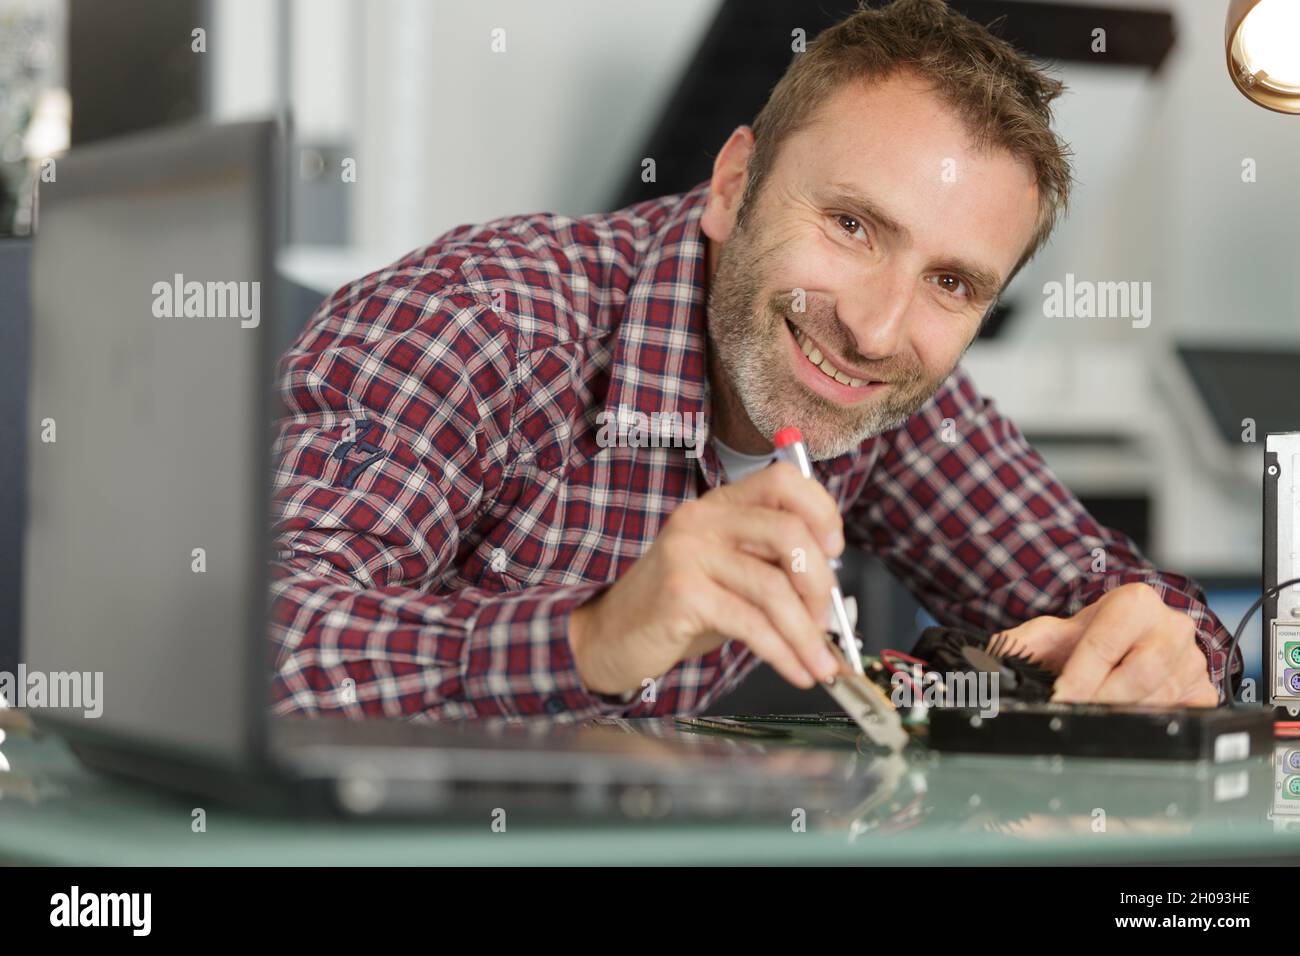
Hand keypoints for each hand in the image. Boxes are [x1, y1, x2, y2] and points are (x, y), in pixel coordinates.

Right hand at [567, 461, 844, 695]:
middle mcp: (703, 519)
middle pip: (789, 532)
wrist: (611, 636)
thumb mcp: (728, 574)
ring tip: (820, 662)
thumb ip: (771, 565)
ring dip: (807, 633)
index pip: (784, 480)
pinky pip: (751, 623)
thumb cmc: (676, 608)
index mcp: (720, 505)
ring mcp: (689, 553)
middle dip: (821, 585)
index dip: (822, 512)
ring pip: (774, 587)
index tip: (836, 551)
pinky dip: (783, 652)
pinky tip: (796, 670)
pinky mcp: (681, 592)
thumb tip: (830, 587)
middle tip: (828, 622)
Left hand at [994, 582, 1218, 706]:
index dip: (1079, 676)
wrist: (1128, 635)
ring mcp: (1192, 658)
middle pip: (1140, 673)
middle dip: (1102, 698)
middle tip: (1076, 713)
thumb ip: (1018, 644)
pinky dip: (1151, 720)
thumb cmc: (1089, 634)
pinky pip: (1181, 712)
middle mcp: (1171, 626)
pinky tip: (1128, 717)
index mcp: (1135, 602)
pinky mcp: (1203, 687)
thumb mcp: (1051, 632)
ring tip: (1096, 713)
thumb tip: (983, 663)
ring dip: (1123, 712)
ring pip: (1160, 697)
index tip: (1060, 698)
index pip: (1105, 644)